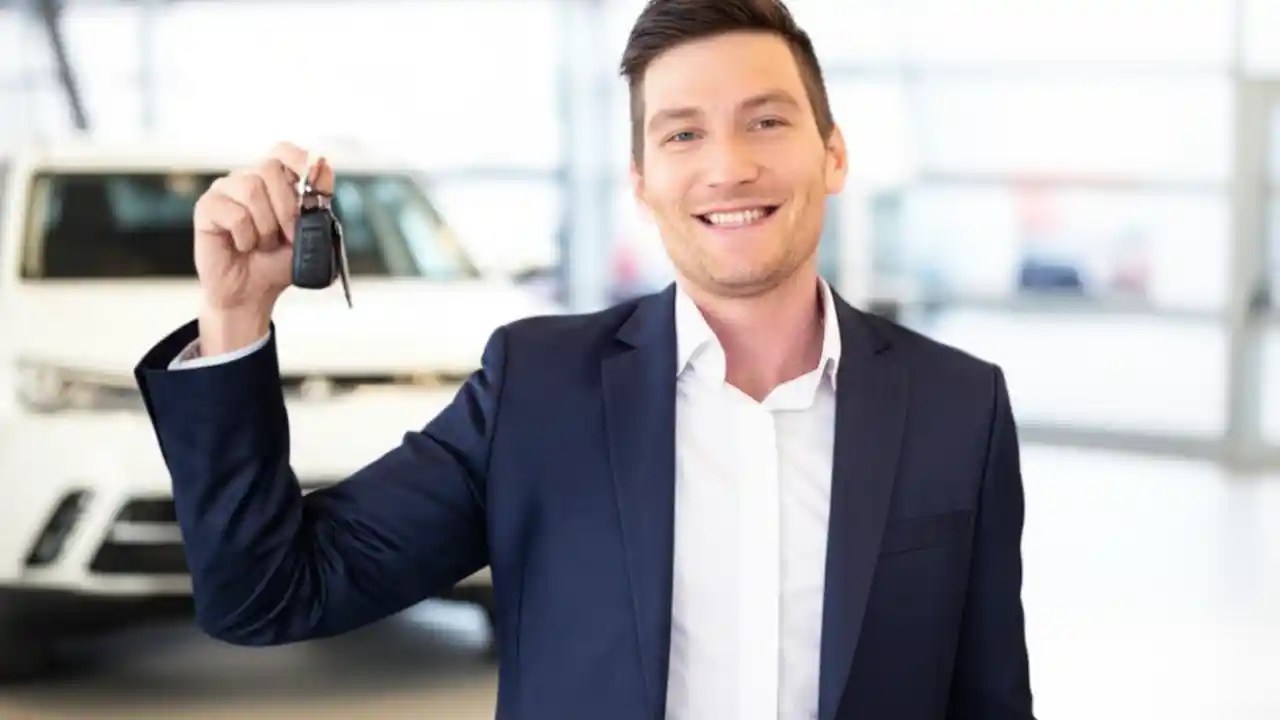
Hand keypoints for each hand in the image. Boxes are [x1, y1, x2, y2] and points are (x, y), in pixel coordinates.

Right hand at [192, 141, 335, 315]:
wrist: (253, 292)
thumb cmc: (278, 262)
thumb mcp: (310, 232)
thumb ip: (318, 199)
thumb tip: (323, 164)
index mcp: (275, 182)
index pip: (285, 151)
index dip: (299, 160)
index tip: (312, 182)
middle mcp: (248, 178)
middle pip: (269, 167)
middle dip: (286, 207)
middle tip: (288, 236)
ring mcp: (225, 190)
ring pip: (251, 188)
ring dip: (266, 225)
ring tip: (263, 244)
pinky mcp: (206, 207)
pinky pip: (234, 213)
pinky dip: (246, 236)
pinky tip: (243, 246)